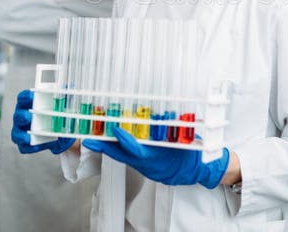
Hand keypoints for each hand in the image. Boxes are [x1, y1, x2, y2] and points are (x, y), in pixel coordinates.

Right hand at [11, 90, 73, 153]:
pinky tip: (37, 147)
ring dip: (22, 135)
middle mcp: (22, 116)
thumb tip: (69, 86)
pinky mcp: (24, 143)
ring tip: (29, 137)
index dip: (25, 96)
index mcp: (28, 104)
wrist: (58, 132)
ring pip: (17, 133)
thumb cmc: (54, 113)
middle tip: (29, 117)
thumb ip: (62, 95)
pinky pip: (24, 146)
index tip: (31, 95)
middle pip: (18, 115)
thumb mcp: (60, 103)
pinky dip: (29, 147)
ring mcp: (21, 130)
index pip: (23, 98)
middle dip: (22, 116)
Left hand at [83, 127, 228, 188]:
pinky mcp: (145, 165)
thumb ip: (174, 130)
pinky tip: (113, 140)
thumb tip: (163, 115)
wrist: (197, 171)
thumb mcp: (186, 141)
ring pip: (124, 156)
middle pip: (123, 156)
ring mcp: (146, 167)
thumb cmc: (194, 155)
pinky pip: (129, 157)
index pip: (138, 151)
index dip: (126, 140)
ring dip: (110, 146)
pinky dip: (120, 148)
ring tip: (95, 136)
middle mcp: (148, 165)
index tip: (116, 130)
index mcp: (158, 159)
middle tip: (90, 139)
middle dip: (105, 147)